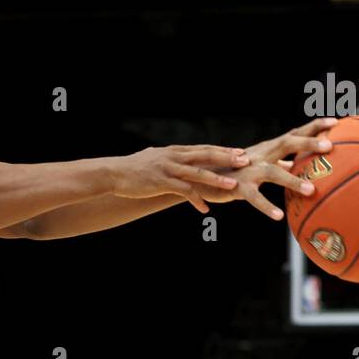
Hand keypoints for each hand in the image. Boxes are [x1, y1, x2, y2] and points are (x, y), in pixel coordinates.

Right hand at [111, 146, 248, 211]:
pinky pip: (183, 191)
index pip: (203, 149)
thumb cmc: (132, 169)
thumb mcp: (153, 159)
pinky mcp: (161, 182)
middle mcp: (174, 157)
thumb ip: (167, 158)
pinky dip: (196, 200)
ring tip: (233, 186)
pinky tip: (205, 210)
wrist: (113, 173)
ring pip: (198, 172)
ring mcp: (168, 169)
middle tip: (246, 161)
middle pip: (205, 156)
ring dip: (217, 179)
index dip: (222, 151)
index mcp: (174, 151)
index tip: (240, 152)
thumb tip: (174, 157)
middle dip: (227, 159)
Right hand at [194, 117, 337, 219]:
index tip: (335, 122)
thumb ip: (277, 163)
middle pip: (287, 143)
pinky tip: (278, 216)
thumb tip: (294, 163)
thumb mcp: (257, 165)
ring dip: (293, 180)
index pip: (294, 133)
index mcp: (268, 149)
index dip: (314, 127)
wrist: (201, 177)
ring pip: (273, 172)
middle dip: (308, 142)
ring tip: (311, 190)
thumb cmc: (233, 171)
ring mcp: (249, 170)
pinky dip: (266, 206)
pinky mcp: (238, 187)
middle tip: (329, 146)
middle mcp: (261, 155)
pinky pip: (254, 197)